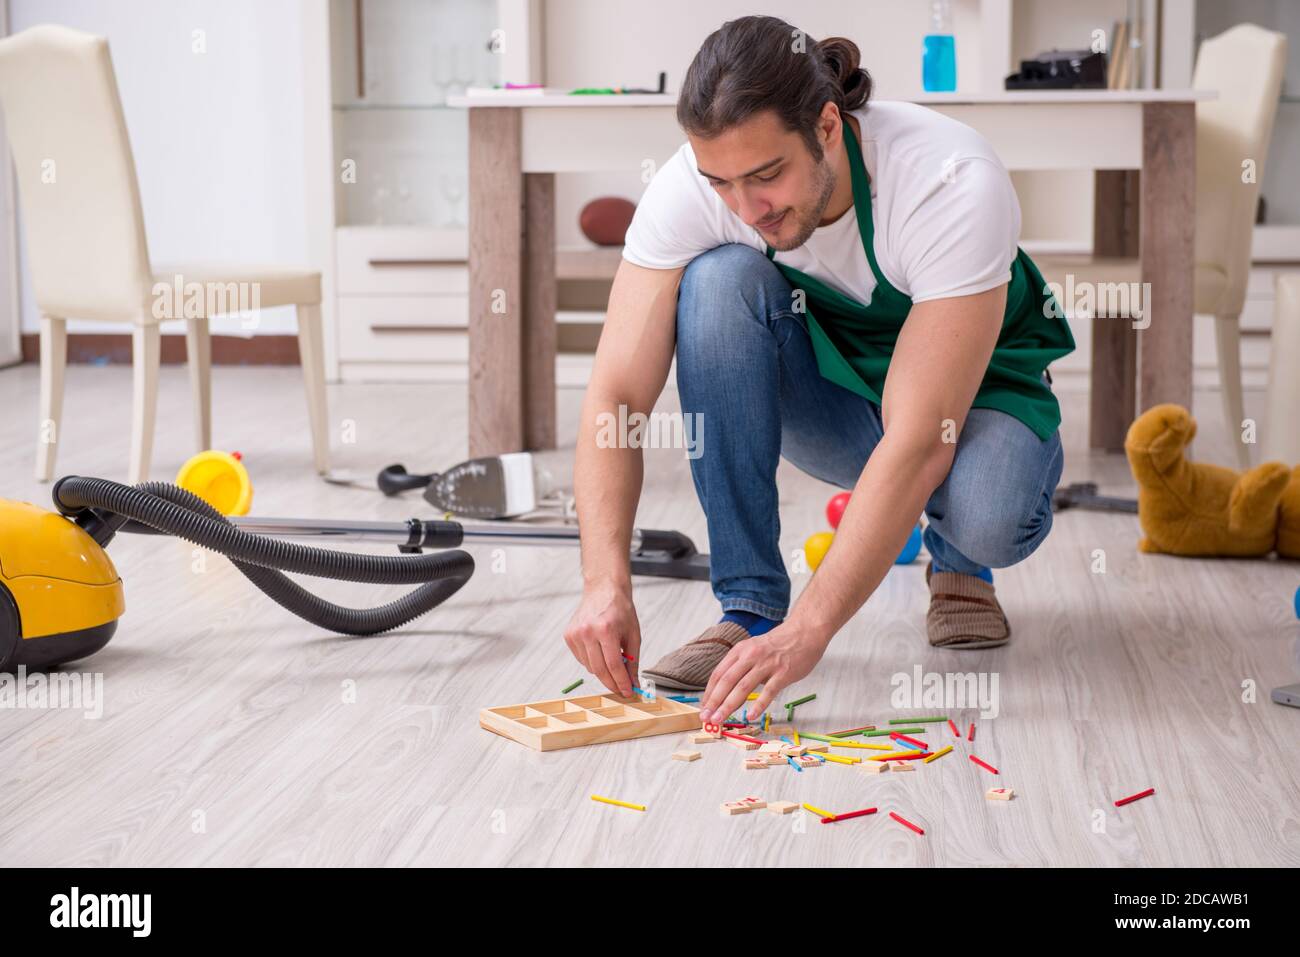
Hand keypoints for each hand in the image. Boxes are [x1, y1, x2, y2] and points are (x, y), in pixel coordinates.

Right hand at [563, 581, 640, 696]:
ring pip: (589, 667)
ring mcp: (575, 634)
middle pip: (599, 670)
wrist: (603, 589)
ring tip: (613, 662)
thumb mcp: (633, 634)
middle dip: (612, 683)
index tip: (628, 692)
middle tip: (621, 689)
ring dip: (603, 671)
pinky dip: (592, 661)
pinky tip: (600, 651)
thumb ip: (633, 661)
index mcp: (606, 629)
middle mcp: (587, 632)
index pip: (614, 665)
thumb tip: (633, 683)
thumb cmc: (620, 610)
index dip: (621, 682)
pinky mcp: (568, 636)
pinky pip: (581, 659)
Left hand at [699, 620, 827, 724]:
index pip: (718, 674)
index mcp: (740, 650)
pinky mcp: (783, 673)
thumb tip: (727, 689)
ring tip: (720, 720)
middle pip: (726, 681)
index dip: (709, 692)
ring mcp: (766, 664)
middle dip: (714, 702)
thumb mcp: (754, 649)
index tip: (704, 707)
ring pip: (743, 687)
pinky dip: (758, 705)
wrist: (805, 632)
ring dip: (729, 706)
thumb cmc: (779, 644)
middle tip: (706, 718)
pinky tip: (751, 716)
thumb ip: (742, 666)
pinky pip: (769, 692)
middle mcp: (750, 656)